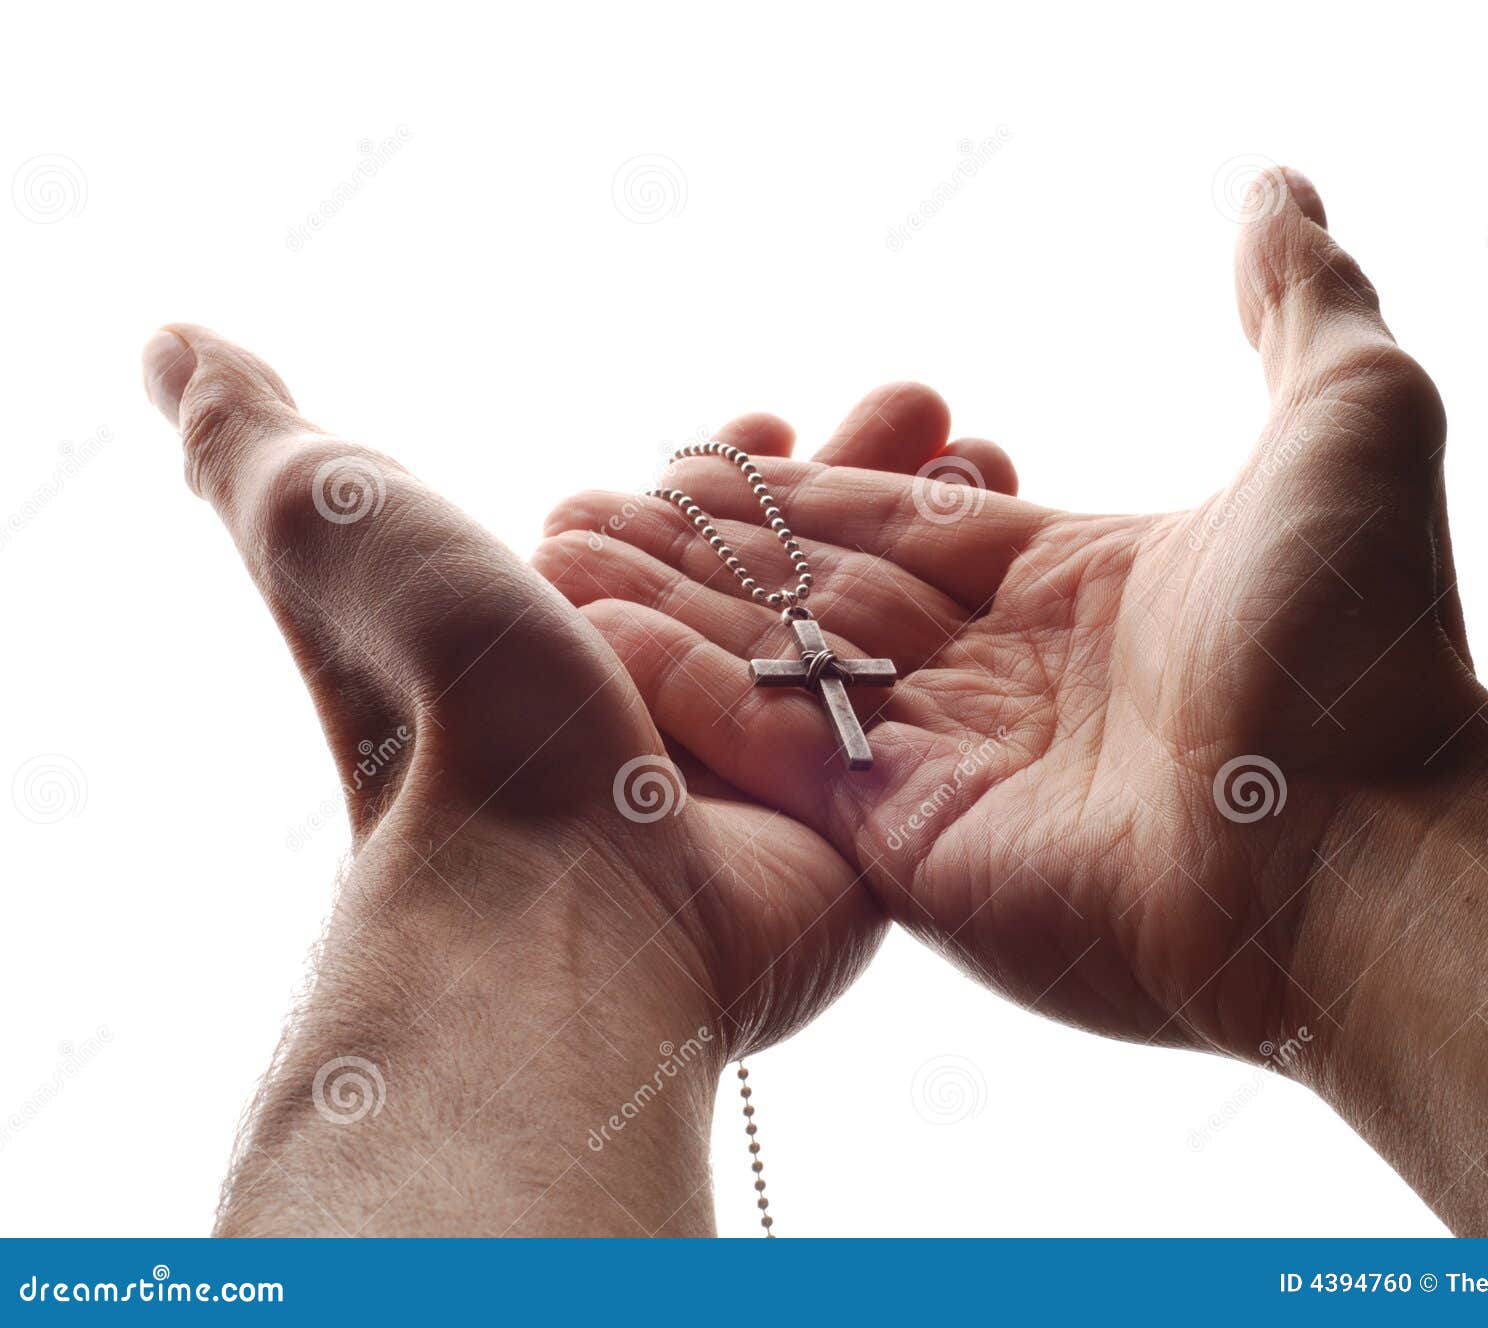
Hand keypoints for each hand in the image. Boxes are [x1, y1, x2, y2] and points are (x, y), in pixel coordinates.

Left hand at [142, 326, 879, 1233]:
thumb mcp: (322, 523)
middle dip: (843, 473)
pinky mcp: (854, 816)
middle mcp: (660, 708)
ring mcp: (761, 766)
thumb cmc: (440, 711)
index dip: (719, 474)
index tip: (762, 413)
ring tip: (966, 436)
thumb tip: (175, 340)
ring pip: (854, 617)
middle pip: (773, 567)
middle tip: (914, 397)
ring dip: (914, 518)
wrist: (553, 902)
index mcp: (557, 643)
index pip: (658, 535)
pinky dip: (961, 610)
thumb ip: (249, 435)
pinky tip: (1001, 520)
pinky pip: (917, 694)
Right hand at [539, 167, 1470, 1061]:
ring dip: (669, 606)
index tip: (724, 439)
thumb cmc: (1363, 641)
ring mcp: (945, 766)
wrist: (1366, 848)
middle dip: (710, 543)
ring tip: (559, 549)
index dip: (809, 481)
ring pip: (776, 663)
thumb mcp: (1353, 418)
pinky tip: (592, 630)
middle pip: (819, 592)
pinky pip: (773, 749)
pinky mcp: (904, 846)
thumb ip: (1297, 300)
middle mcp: (996, 677)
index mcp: (1072, 586)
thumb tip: (1274, 191)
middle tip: (599, 492)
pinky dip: (681, 690)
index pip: (902, 520)